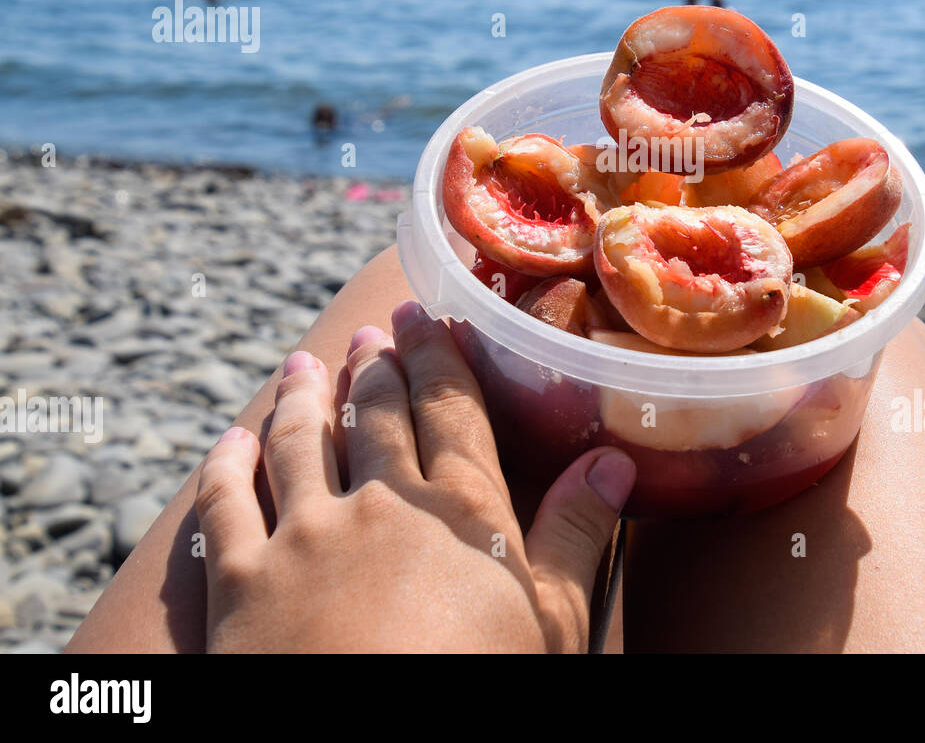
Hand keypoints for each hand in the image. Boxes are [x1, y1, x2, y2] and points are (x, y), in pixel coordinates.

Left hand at [195, 300, 635, 651]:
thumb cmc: (480, 692)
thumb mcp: (552, 622)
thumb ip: (576, 534)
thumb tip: (613, 460)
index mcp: (462, 509)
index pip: (452, 410)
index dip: (439, 358)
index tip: (428, 317)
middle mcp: (383, 503)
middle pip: (378, 415)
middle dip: (375, 367)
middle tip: (374, 331)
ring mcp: (306, 535)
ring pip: (302, 442)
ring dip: (302, 398)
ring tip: (304, 367)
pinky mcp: (241, 579)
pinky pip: (225, 502)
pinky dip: (225, 464)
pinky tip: (231, 440)